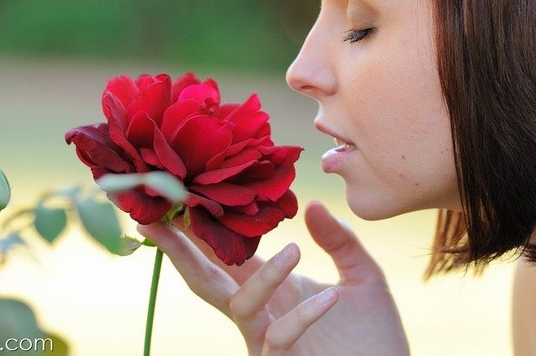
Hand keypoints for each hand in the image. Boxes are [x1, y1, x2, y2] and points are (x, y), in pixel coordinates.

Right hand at [138, 201, 409, 355]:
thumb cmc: (375, 336)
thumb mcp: (363, 277)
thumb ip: (339, 241)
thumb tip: (310, 204)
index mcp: (274, 287)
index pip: (228, 253)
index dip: (201, 228)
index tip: (177, 194)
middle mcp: (262, 314)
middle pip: (206, 280)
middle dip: (181, 251)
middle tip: (160, 221)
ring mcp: (267, 343)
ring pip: (241, 306)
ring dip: (263, 276)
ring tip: (296, 250)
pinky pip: (279, 338)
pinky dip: (302, 315)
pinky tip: (332, 296)